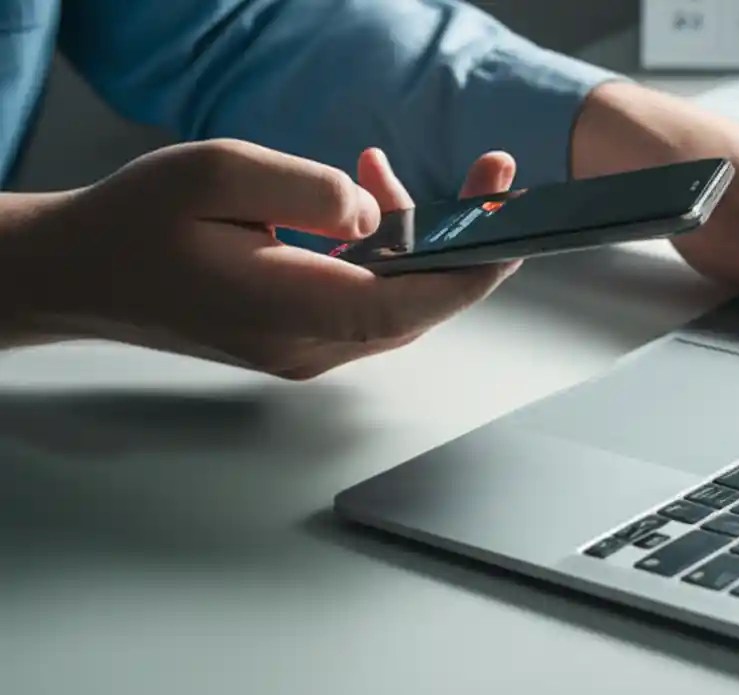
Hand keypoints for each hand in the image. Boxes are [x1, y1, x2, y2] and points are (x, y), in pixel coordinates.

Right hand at [0, 140, 519, 377]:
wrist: (87, 272)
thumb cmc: (139, 224)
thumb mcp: (218, 175)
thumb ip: (309, 190)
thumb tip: (377, 214)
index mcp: (291, 313)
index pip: (413, 303)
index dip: (477, 267)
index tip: (518, 228)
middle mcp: (311, 347)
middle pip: (421, 301)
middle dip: (467, 236)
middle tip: (493, 173)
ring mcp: (309, 350)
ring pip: (399, 297)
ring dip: (418, 234)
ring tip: (381, 167)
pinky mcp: (305, 338)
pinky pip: (371, 296)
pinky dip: (386, 250)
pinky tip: (364, 200)